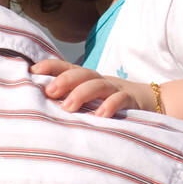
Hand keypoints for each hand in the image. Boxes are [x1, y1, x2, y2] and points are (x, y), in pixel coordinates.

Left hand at [31, 58, 149, 117]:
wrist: (150, 100)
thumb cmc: (109, 101)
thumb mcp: (90, 98)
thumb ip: (69, 98)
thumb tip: (39, 105)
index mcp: (86, 78)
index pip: (67, 67)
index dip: (50, 66)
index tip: (32, 70)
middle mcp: (99, 80)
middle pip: (81, 74)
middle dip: (64, 81)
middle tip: (49, 92)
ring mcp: (115, 88)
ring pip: (98, 85)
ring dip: (82, 94)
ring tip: (68, 108)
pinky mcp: (130, 100)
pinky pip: (120, 100)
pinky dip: (109, 106)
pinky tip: (99, 117)